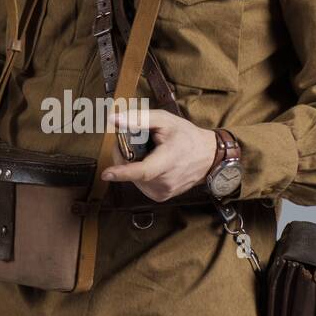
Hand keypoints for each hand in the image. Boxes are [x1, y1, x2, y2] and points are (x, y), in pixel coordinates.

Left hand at [100, 108, 220, 200]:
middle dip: (125, 155)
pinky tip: (152, 164)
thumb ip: (138, 119)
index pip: (143, 171)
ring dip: (132, 165)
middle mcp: (166, 181)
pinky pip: (140, 184)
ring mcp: (164, 191)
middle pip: (132, 171)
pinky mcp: (160, 196)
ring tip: (149, 153)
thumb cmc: (187, 136)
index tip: (106, 174)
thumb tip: (114, 120)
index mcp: (169, 160)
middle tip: (134, 140)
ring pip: (133, 178)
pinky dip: (140, 174)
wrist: (208, 156)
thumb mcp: (165, 120)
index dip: (123, 172)